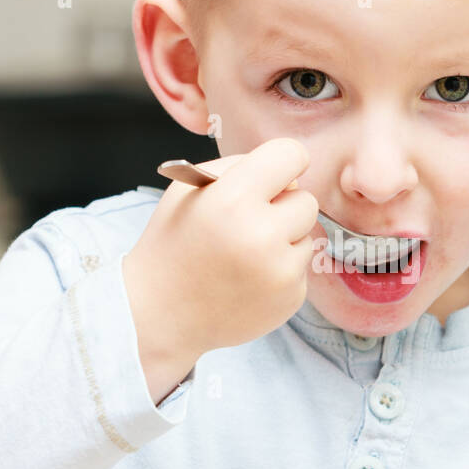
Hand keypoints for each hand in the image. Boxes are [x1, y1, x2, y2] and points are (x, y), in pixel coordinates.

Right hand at [122, 138, 318, 401]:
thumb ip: (238, 167)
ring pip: (308, 235)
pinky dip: (282, 270)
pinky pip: (302, 268)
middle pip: (306, 200)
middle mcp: (262, 235)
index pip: (291, 155)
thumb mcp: (188, 189)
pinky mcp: (291, 298)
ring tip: (245, 255)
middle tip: (250, 223)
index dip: (284, 163)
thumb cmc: (174, 243)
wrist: (160, 314)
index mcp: (233, 199)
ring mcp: (280, 272)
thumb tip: (291, 177)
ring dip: (284, 240)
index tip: (275, 176)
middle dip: (283, 207)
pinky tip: (249, 280)